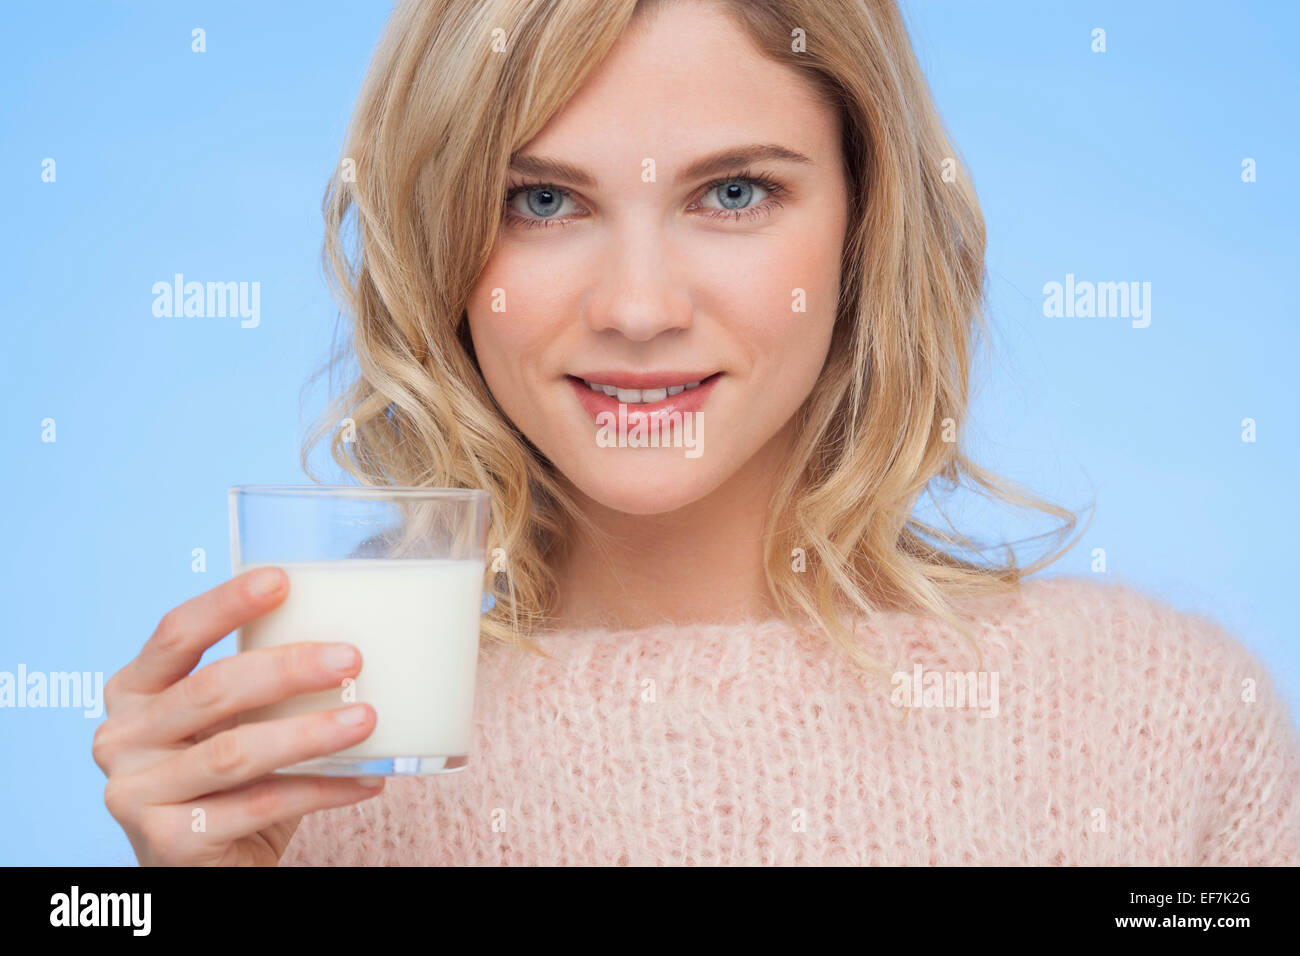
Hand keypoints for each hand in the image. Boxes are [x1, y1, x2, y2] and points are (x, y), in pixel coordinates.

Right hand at [94, 567, 384, 864]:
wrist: (205, 870)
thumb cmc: (227, 782)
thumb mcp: (232, 723)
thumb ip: (262, 685)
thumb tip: (350, 639)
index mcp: (134, 692)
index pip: (175, 634)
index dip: (226, 604)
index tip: (281, 579)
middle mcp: (121, 738)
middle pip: (212, 690)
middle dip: (288, 669)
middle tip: (352, 658)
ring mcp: (135, 792)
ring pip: (235, 752)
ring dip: (310, 733)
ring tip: (367, 719)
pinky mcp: (168, 841)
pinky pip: (260, 805)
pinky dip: (321, 790)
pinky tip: (367, 779)